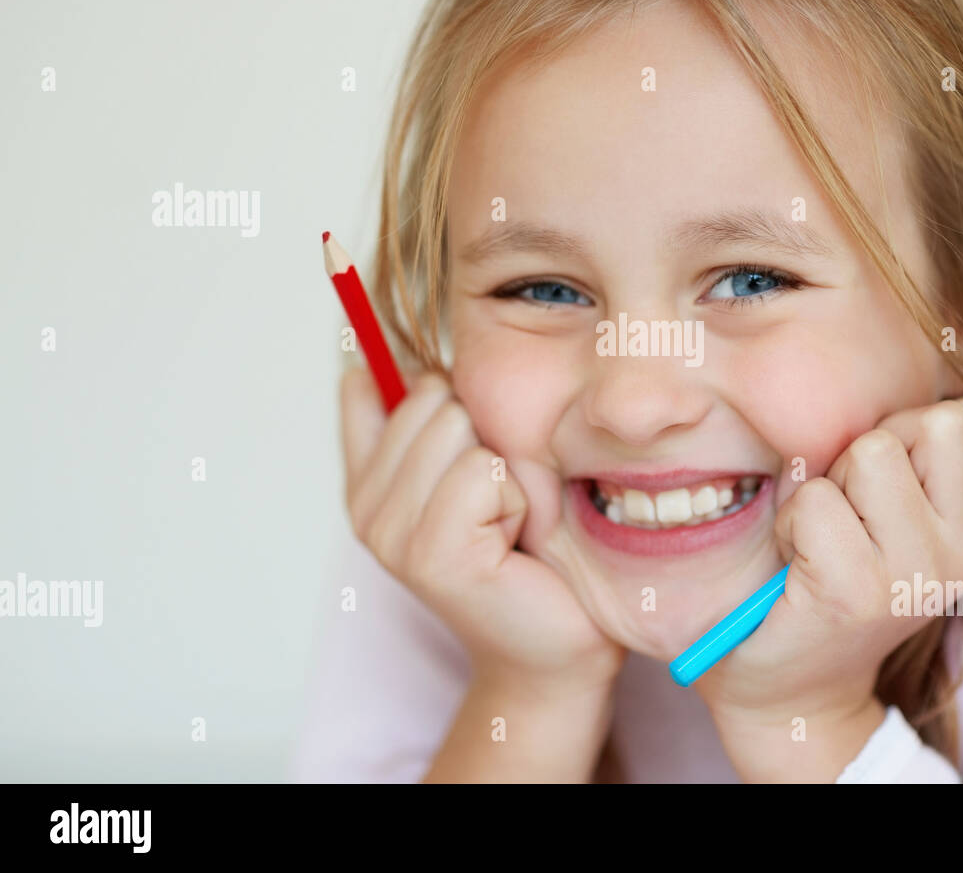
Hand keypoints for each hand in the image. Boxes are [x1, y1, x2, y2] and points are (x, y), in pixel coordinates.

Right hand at [341, 367, 626, 695]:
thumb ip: (431, 424)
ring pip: (457, 426)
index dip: (405, 374)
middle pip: (430, 395)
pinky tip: (515, 542)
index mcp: (368, 483)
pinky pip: (483, 471)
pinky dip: (518, 499)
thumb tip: (392, 359)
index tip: (432, 387)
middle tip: (499, 502)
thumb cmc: (527, 555)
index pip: (364, 386)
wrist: (555, 647)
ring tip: (508, 522)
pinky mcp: (430, 555)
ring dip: (507, 470)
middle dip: (487, 436)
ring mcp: (390, 535)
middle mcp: (366, 508)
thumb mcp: (476, 474)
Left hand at [693, 398, 962, 781]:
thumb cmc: (830, 580)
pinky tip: (795, 566)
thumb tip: (941, 334)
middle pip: (929, 421)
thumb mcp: (892, 516)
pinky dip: (791, 522)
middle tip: (845, 514)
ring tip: (819, 539)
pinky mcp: (856, 591)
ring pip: (871, 452)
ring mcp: (916, 575)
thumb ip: (917, 456)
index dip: (906, 434)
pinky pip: (815, 501)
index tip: (878, 490)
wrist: (791, 690)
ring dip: (825, 486)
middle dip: (870, 449)